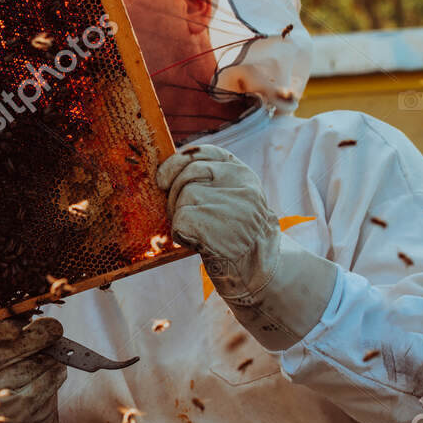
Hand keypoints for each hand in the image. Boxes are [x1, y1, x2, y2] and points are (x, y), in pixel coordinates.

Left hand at [156, 145, 281, 302]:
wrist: (259, 270)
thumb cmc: (238, 235)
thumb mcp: (234, 199)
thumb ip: (211, 182)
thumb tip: (167, 172)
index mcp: (242, 173)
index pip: (205, 151)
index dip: (178, 161)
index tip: (163, 178)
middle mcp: (238, 184)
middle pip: (188, 174)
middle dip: (175, 194)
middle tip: (182, 214)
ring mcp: (227, 203)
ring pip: (183, 198)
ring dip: (180, 217)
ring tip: (199, 232)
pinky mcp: (213, 224)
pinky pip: (180, 221)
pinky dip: (180, 234)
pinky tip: (198, 242)